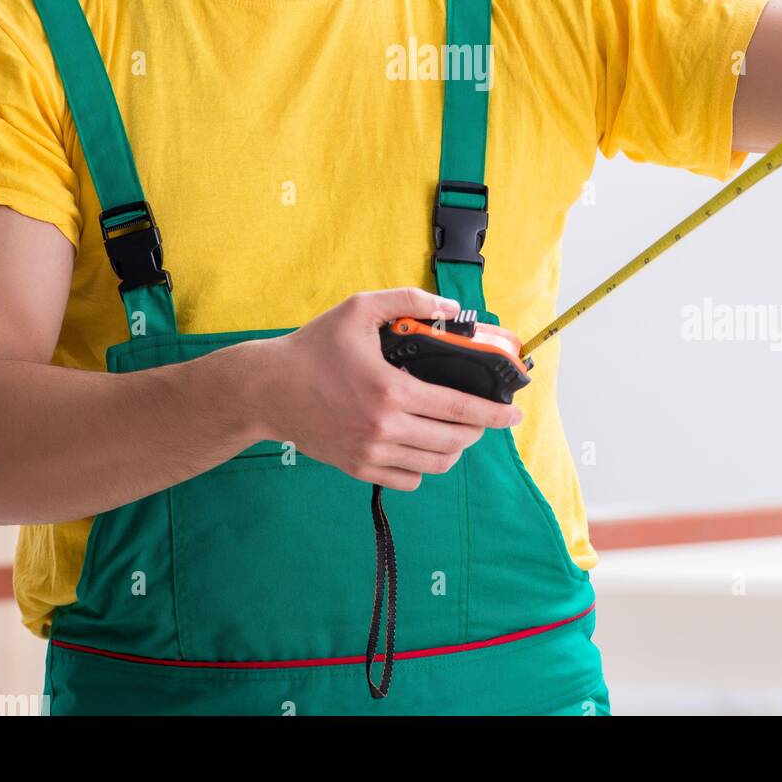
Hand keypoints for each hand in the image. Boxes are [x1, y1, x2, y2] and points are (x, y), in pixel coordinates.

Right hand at [255, 288, 523, 490]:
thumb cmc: (313, 347)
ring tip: (456, 430)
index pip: (458, 409)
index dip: (493, 414)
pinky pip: (407, 480)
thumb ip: (409, 301)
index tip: (514, 415)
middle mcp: (384, 428)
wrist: (267, 389)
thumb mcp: (360, 309)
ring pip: (434, 464)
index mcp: (390, 390)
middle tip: (481, 415)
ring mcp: (370, 453)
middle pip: (452, 441)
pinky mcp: (357, 467)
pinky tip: (423, 446)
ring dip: (454, 449)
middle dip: (477, 430)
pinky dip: (424, 466)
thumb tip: (450, 308)